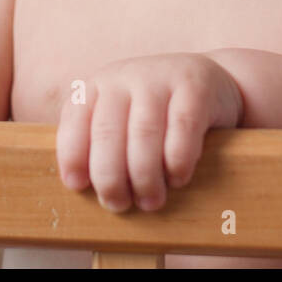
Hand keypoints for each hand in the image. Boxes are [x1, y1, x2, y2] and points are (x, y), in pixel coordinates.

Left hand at [56, 53, 241, 211]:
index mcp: (98, 86)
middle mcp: (124, 77)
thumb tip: (77, 184)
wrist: (208, 79)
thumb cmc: (156, 112)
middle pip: (107, 133)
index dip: (73, 156)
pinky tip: (178, 178)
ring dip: (144, 177)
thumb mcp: (120, 117)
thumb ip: (97, 142)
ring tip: (150, 201)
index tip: (78, 187)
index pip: (75, 121)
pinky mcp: (195, 86)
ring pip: (144, 134)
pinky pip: (182, 129)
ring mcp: (160, 78)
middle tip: (119, 204)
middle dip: (110, 178)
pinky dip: (178, 161)